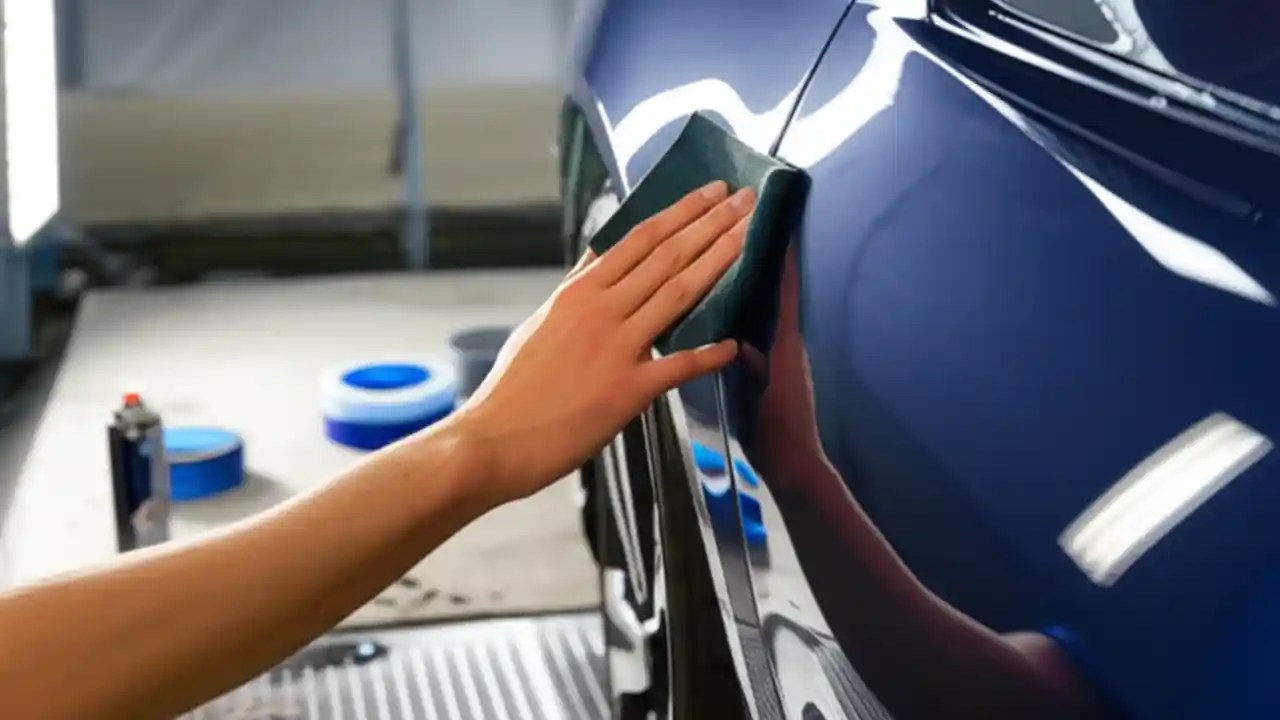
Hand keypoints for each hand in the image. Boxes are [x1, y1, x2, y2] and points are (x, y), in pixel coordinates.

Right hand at [449, 180, 755, 504]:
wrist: (492, 439)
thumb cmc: (515, 387)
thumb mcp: (543, 321)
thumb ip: (576, 289)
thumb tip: (598, 256)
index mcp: (578, 292)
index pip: (639, 238)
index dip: (681, 211)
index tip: (711, 191)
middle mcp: (599, 310)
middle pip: (666, 255)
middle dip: (711, 223)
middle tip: (746, 199)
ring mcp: (614, 348)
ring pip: (677, 292)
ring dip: (718, 261)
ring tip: (748, 236)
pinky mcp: (625, 391)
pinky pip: (678, 366)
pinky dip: (709, 354)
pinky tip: (733, 344)